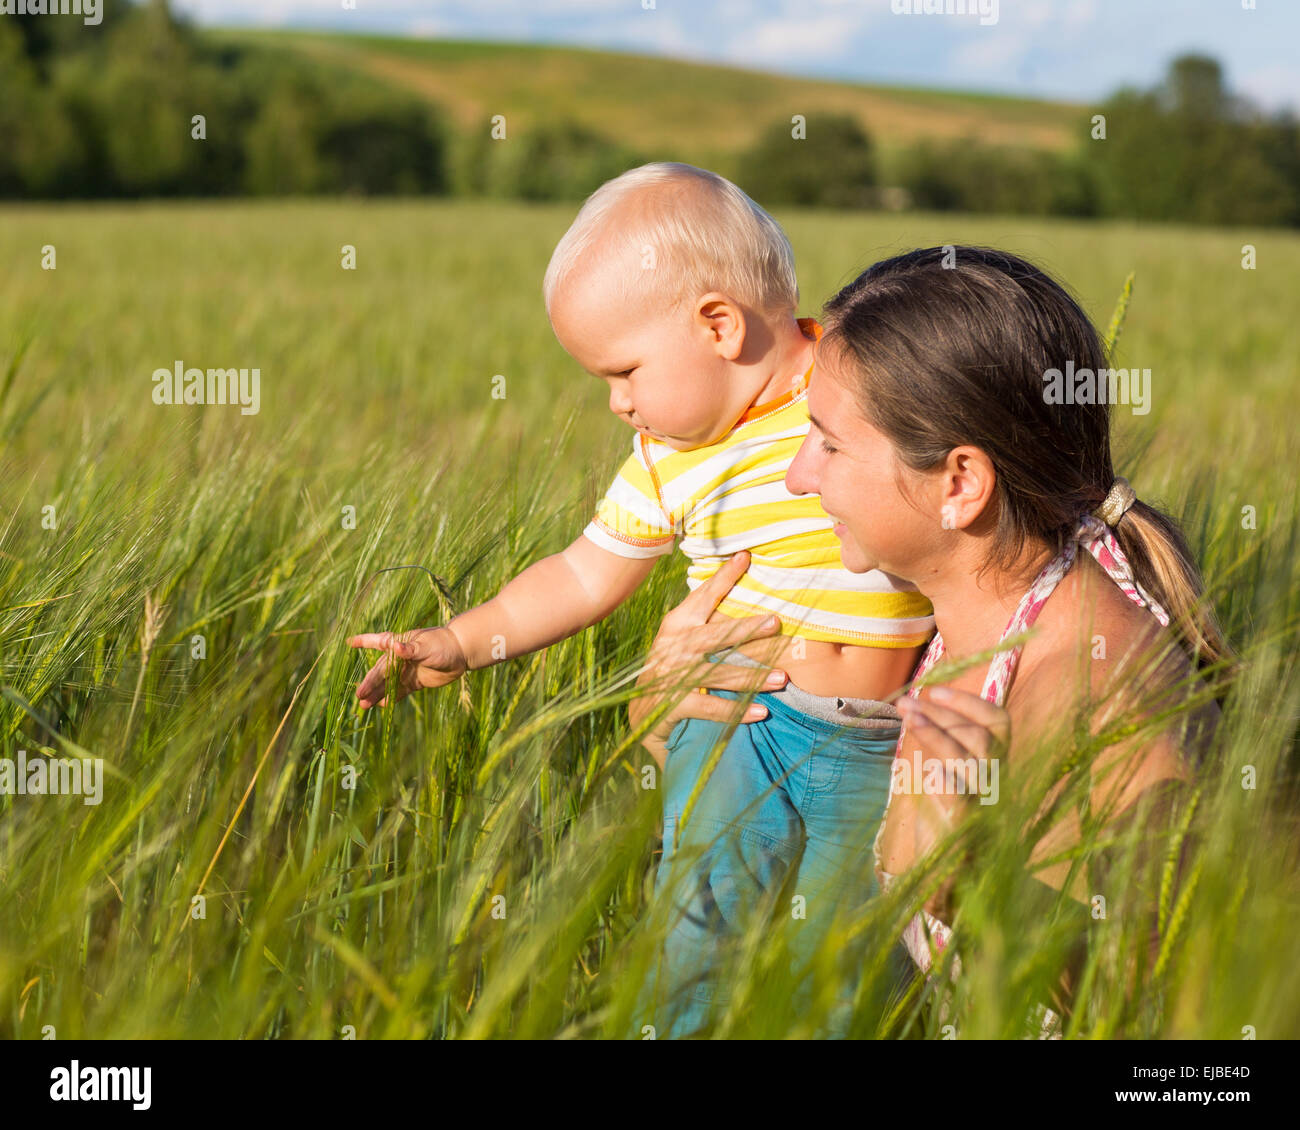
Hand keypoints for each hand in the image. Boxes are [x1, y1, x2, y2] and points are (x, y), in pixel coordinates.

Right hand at [347, 626, 468, 708]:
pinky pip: (399, 692)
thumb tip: (395, 648)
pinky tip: (381, 706)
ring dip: (376, 694)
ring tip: (363, 705)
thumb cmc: (442, 644)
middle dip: (369, 683)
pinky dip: (390, 699)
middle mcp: (399, 658)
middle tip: (359, 695)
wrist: (461, 653)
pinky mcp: (414, 682)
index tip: (350, 642)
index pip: (378, 642)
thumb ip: (410, 650)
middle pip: (380, 672)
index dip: (364, 641)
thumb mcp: (426, 646)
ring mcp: (406, 671)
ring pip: (387, 684)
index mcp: (399, 644)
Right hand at [630, 550, 789, 768]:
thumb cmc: (672, 668)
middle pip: (715, 634)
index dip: (724, 577)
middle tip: (775, 622)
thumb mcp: (682, 640)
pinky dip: (736, 710)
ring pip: (719, 672)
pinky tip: (760, 711)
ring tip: (782, 678)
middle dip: (746, 629)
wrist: (641, 713)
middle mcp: (675, 646)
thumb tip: (747, 602)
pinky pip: (710, 706)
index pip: (704, 596)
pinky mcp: (674, 703)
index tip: (745, 557)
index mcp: (678, 624)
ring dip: (752, 676)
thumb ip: (706, 622)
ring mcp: (673, 675)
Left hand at [893, 685, 1009, 833]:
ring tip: (907, 717)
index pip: (999, 722)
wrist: (942, 870)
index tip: (934, 690)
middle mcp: (998, 782)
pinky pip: (960, 796)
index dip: (969, 702)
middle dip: (942, 714)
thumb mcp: (940, 771)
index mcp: (997, 764)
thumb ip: (937, 743)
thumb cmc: (942, 817)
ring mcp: (986, 805)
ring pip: (971, 761)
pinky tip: (926, 763)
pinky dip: (944, 776)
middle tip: (907, 702)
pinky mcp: (966, 827)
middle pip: (981, 737)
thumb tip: (917, 707)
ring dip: (937, 733)